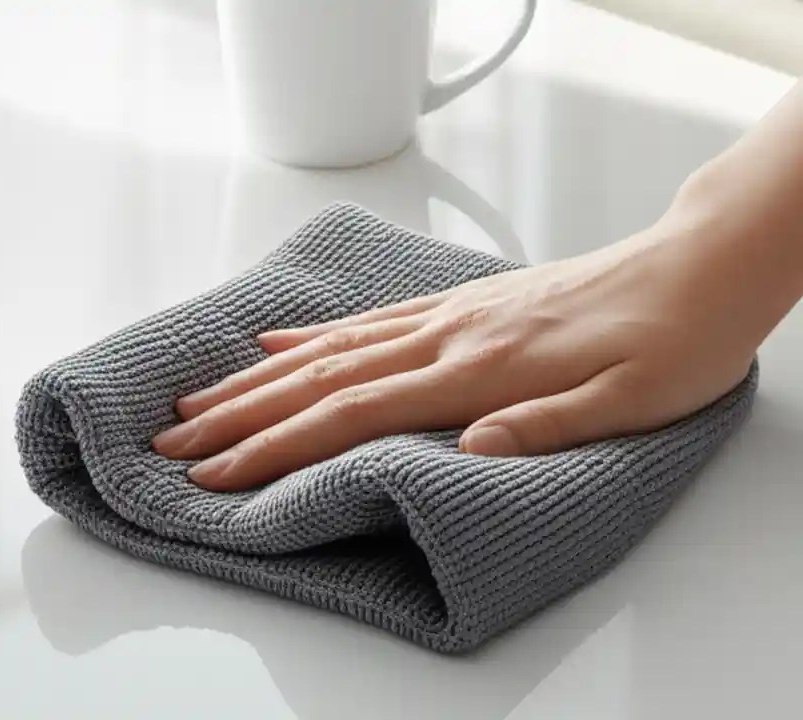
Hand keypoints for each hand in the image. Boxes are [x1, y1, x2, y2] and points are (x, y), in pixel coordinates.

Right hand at [152, 214, 767, 491]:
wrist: (696, 266)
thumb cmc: (672, 341)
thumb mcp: (631, 401)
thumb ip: (545, 425)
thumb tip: (467, 449)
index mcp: (476, 369)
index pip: (350, 412)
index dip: (275, 445)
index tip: (216, 472)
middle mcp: (444, 336)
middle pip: (317, 378)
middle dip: (237, 414)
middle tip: (172, 440)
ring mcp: (444, 315)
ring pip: (328, 347)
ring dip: (254, 377)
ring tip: (197, 398)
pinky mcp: (455, 304)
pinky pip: (366, 320)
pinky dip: (311, 335)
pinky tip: (275, 344)